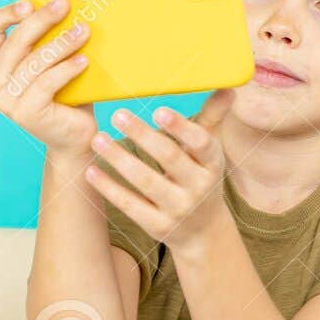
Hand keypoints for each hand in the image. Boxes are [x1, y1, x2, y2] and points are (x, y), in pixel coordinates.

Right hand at [0, 0, 96, 155]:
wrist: (75, 137)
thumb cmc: (69, 94)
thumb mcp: (56, 62)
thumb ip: (51, 39)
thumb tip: (69, 5)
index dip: (5, 12)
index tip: (30, 3)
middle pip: (15, 40)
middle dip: (41, 19)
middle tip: (65, 5)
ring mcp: (6, 100)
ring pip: (33, 61)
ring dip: (61, 43)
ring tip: (83, 32)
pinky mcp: (24, 113)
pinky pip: (46, 82)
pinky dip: (66, 69)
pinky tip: (84, 61)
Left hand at [85, 88, 236, 255]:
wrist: (202, 232)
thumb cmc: (200, 178)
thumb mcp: (209, 154)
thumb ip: (212, 119)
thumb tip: (228, 87)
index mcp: (212, 164)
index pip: (202, 143)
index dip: (181, 128)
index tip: (159, 111)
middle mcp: (199, 187)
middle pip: (169, 159)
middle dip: (143, 136)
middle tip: (118, 114)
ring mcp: (178, 209)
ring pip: (145, 182)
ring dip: (119, 158)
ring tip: (97, 138)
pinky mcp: (157, 226)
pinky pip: (130, 205)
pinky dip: (109, 187)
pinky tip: (91, 170)